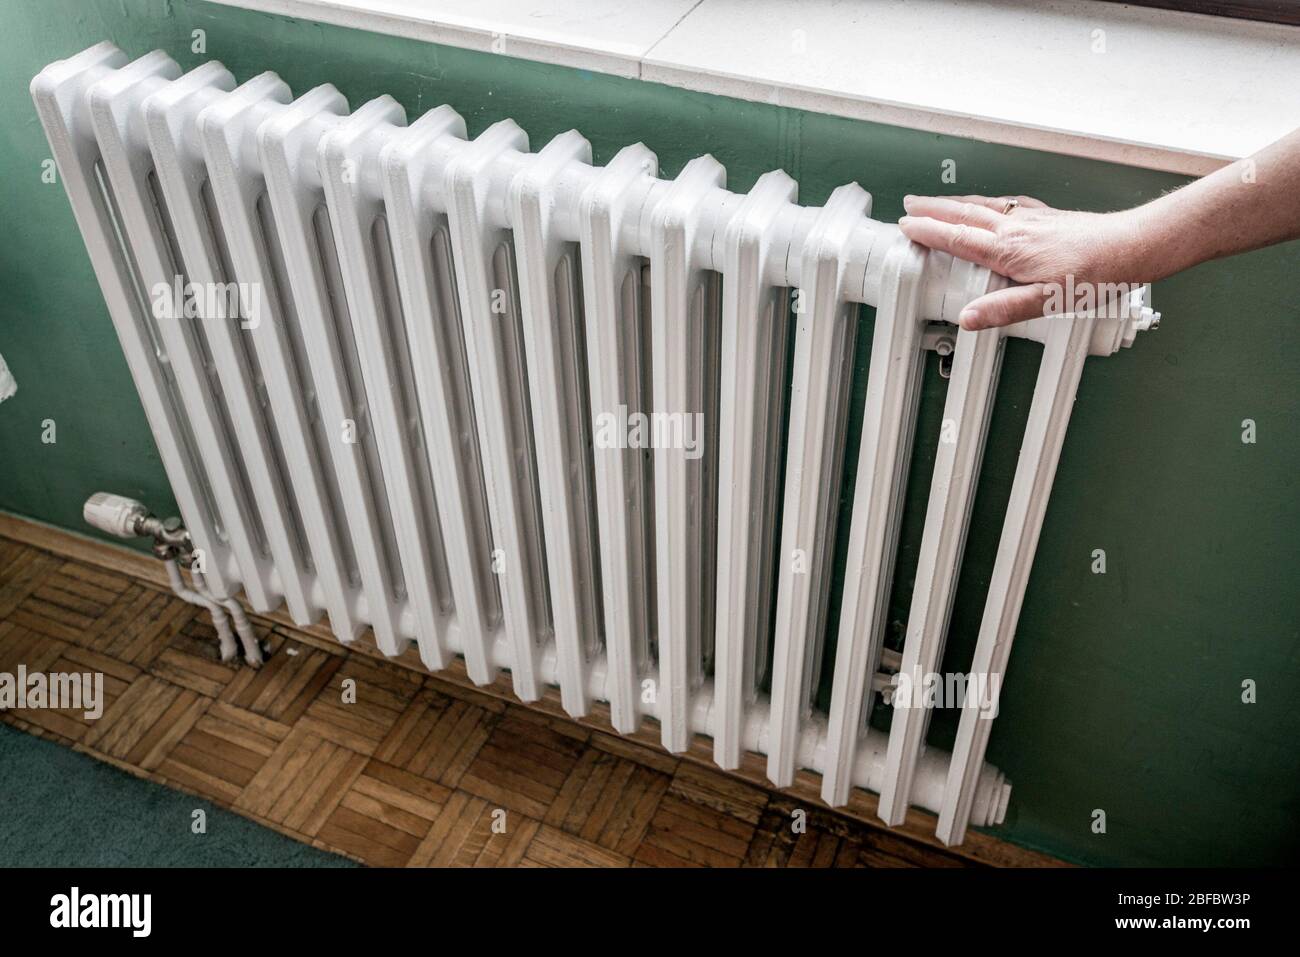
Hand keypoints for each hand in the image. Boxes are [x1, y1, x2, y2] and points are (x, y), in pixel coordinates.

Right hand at [898, 195, 1145, 330]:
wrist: (1132, 247)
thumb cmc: (1096, 274)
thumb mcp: (1047, 301)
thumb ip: (1004, 309)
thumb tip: (967, 319)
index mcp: (1009, 250)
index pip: (958, 238)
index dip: (929, 232)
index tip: (906, 226)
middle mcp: (1016, 229)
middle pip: (964, 215)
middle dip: (933, 209)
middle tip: (909, 204)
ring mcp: (1032, 220)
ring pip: (984, 206)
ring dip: (955, 202)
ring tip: (937, 200)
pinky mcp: (1048, 218)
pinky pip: (1008, 204)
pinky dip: (989, 202)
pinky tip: (992, 203)